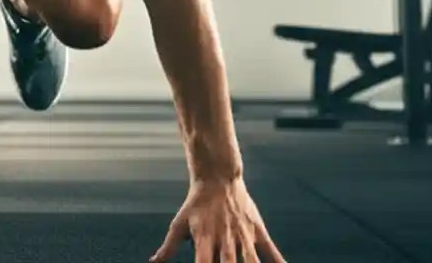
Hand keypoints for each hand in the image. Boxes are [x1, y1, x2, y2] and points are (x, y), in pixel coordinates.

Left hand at [150, 177, 283, 262]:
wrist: (218, 178)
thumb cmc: (196, 204)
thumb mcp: (179, 224)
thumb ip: (170, 247)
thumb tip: (154, 262)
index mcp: (205, 239)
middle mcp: (225, 239)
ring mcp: (243, 235)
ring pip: (251, 261)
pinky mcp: (257, 230)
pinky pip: (270, 250)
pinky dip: (278, 262)